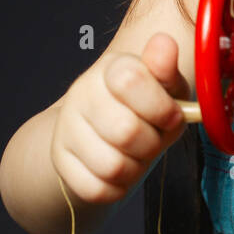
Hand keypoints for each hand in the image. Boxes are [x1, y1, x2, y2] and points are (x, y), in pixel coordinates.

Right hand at [50, 33, 189, 205]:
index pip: (131, 80)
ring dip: (136, 168)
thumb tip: (165, 44)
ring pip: (111, 166)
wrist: (105, 130)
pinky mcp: (60, 161)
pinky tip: (122, 170)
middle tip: (154, 139)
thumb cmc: (147, 106)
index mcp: (113, 68)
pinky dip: (118, 188)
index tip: (173, 116)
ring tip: (138, 155)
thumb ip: (167, 70)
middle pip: (126, 132)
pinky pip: (96, 189)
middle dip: (152, 144)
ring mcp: (66, 128)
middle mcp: (82, 93)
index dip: (161, 107)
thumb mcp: (166, 87)